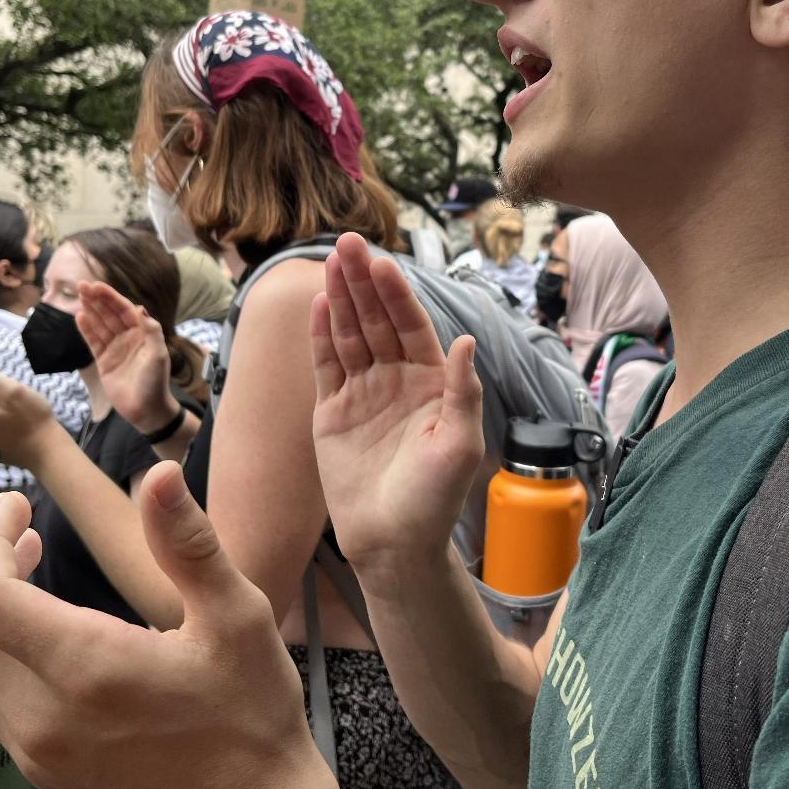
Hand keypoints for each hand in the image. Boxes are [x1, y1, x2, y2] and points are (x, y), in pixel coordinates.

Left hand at [0, 469, 338, 788]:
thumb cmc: (253, 709)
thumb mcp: (238, 616)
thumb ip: (189, 544)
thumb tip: (159, 474)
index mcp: (88, 669)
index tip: (17, 505)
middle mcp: (46, 716)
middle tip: (18, 524)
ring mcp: (38, 750)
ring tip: (26, 562)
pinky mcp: (43, 769)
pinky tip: (36, 626)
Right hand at [75, 280, 178, 433]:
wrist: (145, 410)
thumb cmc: (155, 382)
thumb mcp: (158, 355)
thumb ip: (151, 331)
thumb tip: (140, 308)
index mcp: (142, 333)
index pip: (125, 310)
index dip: (111, 297)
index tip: (97, 286)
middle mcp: (128, 337)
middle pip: (110, 314)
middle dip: (97, 299)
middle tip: (82, 285)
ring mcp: (115, 348)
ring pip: (100, 325)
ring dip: (90, 310)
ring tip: (79, 296)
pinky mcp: (104, 361)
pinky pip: (93, 341)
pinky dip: (86, 329)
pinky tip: (79, 317)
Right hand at [308, 232, 484, 574]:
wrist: (392, 544)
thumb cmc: (434, 499)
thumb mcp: (460, 445)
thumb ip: (461, 392)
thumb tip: (467, 340)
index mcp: (431, 383)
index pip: (412, 326)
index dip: (397, 294)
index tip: (382, 264)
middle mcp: (397, 380)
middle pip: (378, 320)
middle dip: (363, 282)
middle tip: (347, 244)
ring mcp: (363, 393)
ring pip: (351, 335)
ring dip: (342, 298)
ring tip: (330, 261)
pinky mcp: (333, 412)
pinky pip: (327, 365)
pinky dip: (323, 335)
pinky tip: (320, 305)